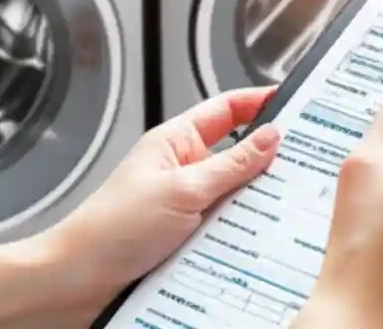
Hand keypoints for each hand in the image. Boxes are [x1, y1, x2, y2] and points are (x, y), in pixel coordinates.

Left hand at [34, 87, 280, 314]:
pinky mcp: (187, 235)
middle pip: (238, 153)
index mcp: (176, 142)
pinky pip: (226, 226)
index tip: (296, 102)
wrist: (77, 280)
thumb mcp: (183, 190)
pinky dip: (242, 231)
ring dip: (255, 202)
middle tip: (305, 162)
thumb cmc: (112, 228)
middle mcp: (183, 168)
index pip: (228, 110)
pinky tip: (259, 239)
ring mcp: (186, 203)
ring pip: (236, 194)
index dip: (261, 102)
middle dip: (269, 159)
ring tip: (285, 206)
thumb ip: (231, 164)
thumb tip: (270, 138)